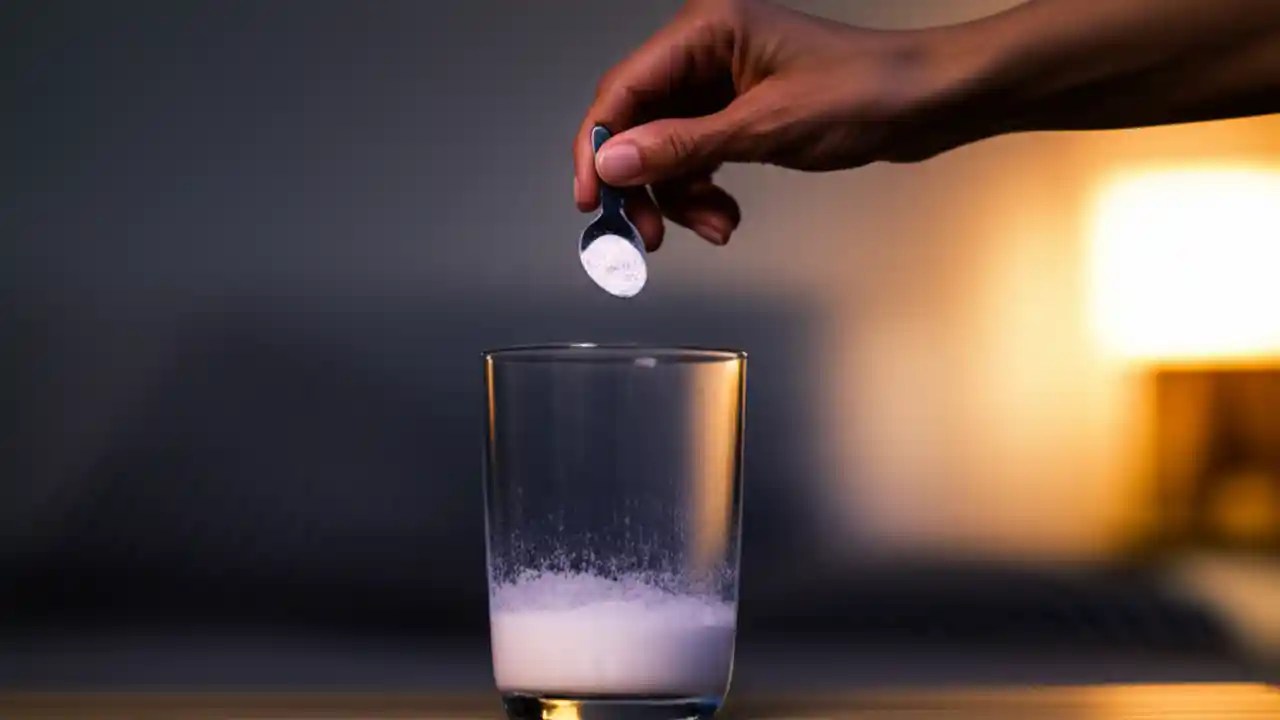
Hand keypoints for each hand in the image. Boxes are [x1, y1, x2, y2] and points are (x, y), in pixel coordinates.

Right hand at [573, 0, 969, 249]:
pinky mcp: (739, 110)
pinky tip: (724, 215)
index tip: (591, 199)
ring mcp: (723, 81)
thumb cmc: (868, 91)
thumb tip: (614, 162)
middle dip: (642, 183)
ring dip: (679, 196)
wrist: (927, 102)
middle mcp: (707, 49)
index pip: (625, 89)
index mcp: (707, 28)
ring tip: (712, 226)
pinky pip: (696, 156)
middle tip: (644, 232)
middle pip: (640, 122)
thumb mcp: (766, 127)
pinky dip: (703, 192)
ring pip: (666, 148)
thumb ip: (683, 146)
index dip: (600, 147)